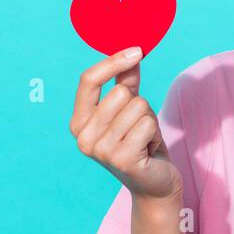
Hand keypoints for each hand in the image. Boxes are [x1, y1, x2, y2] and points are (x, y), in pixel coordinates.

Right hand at [70, 47, 183, 203]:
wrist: (154, 184)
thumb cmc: (141, 143)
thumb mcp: (131, 109)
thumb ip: (126, 81)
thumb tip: (132, 51)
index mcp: (78, 122)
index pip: (88, 80)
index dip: (112, 62)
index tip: (137, 50)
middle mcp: (83, 137)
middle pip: (121, 93)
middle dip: (140, 105)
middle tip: (139, 129)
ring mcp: (100, 150)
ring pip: (138, 107)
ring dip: (149, 121)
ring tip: (144, 141)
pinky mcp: (121, 159)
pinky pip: (148, 124)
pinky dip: (155, 134)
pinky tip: (149, 151)